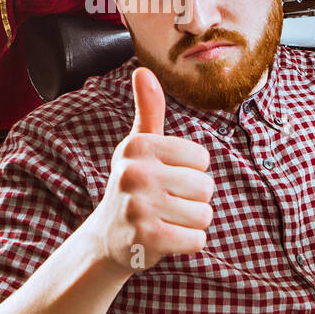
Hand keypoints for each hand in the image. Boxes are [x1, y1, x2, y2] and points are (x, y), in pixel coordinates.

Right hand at [89, 67, 214, 272]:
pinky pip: (197, 240)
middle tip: (166, 203)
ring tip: (166, 219)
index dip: (191, 171)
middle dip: (194, 199)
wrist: (109, 238)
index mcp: (138, 146)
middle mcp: (134, 173)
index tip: (166, 177)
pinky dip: (188, 243)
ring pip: (204, 214)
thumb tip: (143, 70)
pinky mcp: (147, 239)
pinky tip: (166, 238)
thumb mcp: (139, 146)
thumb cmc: (135, 184)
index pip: (202, 158)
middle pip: (205, 186)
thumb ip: (148, 109)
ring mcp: (139, 207)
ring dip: (191, 222)